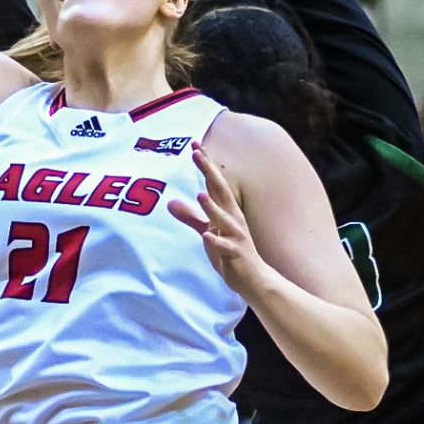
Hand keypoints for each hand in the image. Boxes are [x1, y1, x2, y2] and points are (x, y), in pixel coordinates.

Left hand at [168, 144, 268, 298]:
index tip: (195, 145)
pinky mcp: (235, 254)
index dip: (205, 164)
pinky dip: (216, 240)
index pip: (213, 182)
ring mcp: (235, 236)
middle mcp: (232, 218)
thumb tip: (170, 203)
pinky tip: (207, 235)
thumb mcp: (207, 231)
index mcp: (226, 210)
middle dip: (208, 171)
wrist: (254, 278)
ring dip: (211, 207)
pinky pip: (224, 246)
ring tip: (200, 193)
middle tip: (197, 153)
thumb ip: (190, 217)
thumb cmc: (230, 251)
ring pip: (222, 218)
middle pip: (219, 191)